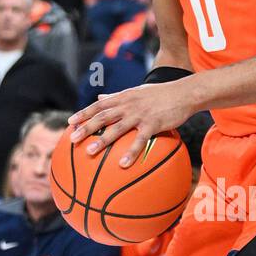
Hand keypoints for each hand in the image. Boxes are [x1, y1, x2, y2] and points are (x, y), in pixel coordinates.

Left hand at [68, 80, 196, 166]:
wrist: (185, 93)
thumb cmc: (161, 94)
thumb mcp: (137, 91)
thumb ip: (117, 96)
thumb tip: (100, 97)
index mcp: (124, 97)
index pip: (99, 105)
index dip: (84, 113)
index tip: (71, 122)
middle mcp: (128, 104)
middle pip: (103, 116)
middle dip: (86, 127)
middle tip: (72, 139)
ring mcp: (140, 114)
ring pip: (117, 128)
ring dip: (102, 140)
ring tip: (89, 151)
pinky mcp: (153, 124)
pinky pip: (139, 140)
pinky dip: (130, 152)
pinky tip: (122, 164)